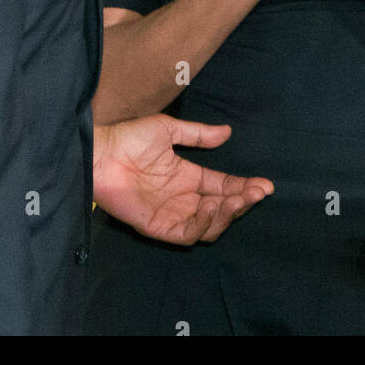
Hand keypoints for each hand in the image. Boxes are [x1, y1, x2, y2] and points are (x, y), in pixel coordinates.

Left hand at [92, 115, 273, 243]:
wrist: (100, 151)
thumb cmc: (129, 138)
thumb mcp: (168, 130)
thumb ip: (198, 135)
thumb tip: (228, 132)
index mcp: (188, 176)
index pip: (224, 186)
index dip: (245, 187)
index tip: (265, 184)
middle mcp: (184, 198)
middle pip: (222, 208)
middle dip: (242, 202)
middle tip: (256, 192)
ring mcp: (171, 214)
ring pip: (209, 225)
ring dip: (226, 214)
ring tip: (232, 199)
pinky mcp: (157, 226)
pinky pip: (186, 234)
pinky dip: (201, 225)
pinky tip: (209, 207)